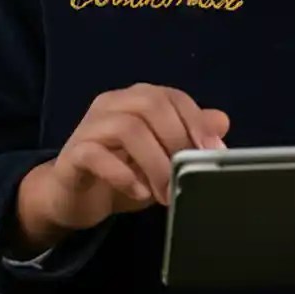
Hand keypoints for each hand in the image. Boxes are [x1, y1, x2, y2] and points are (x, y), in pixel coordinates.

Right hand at [14, 84, 228, 252]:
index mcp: (136, 99)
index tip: (213, 152)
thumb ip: (188, 137)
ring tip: (165, 192)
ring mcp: (89, 127)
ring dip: (154, 162)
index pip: (172, 96)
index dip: (196, 121)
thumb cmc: (122, 173)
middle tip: (187, 176)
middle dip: (176, 140)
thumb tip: (222, 121)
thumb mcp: (162, 157)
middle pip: (150, 104)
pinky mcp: (72, 154)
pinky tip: (139, 193)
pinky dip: (123, 174)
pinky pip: (96, 155)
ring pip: (127, 128)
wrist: (73, 197)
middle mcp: (112, 105)